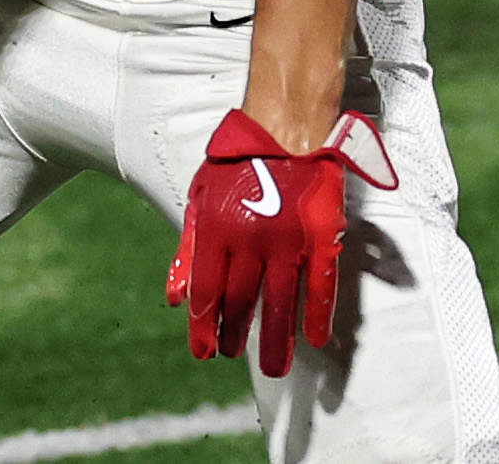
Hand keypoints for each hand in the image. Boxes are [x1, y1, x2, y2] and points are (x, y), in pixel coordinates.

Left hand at [167, 108, 397, 377]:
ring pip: (281, 303)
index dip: (204, 326)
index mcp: (217, 230)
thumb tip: (176, 299)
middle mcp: (251, 241)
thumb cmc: (235, 164)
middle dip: (234, 335)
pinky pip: (321, 286)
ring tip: (274, 369)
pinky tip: (314, 339)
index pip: (208, 292)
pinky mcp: (322, 238)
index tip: (203, 352)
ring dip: (276, 340)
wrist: (284, 130)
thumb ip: (188, 251)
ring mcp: (289, 242)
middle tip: (233, 356)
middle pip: (241, 302)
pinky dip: (318, 315)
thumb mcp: (199, 200)